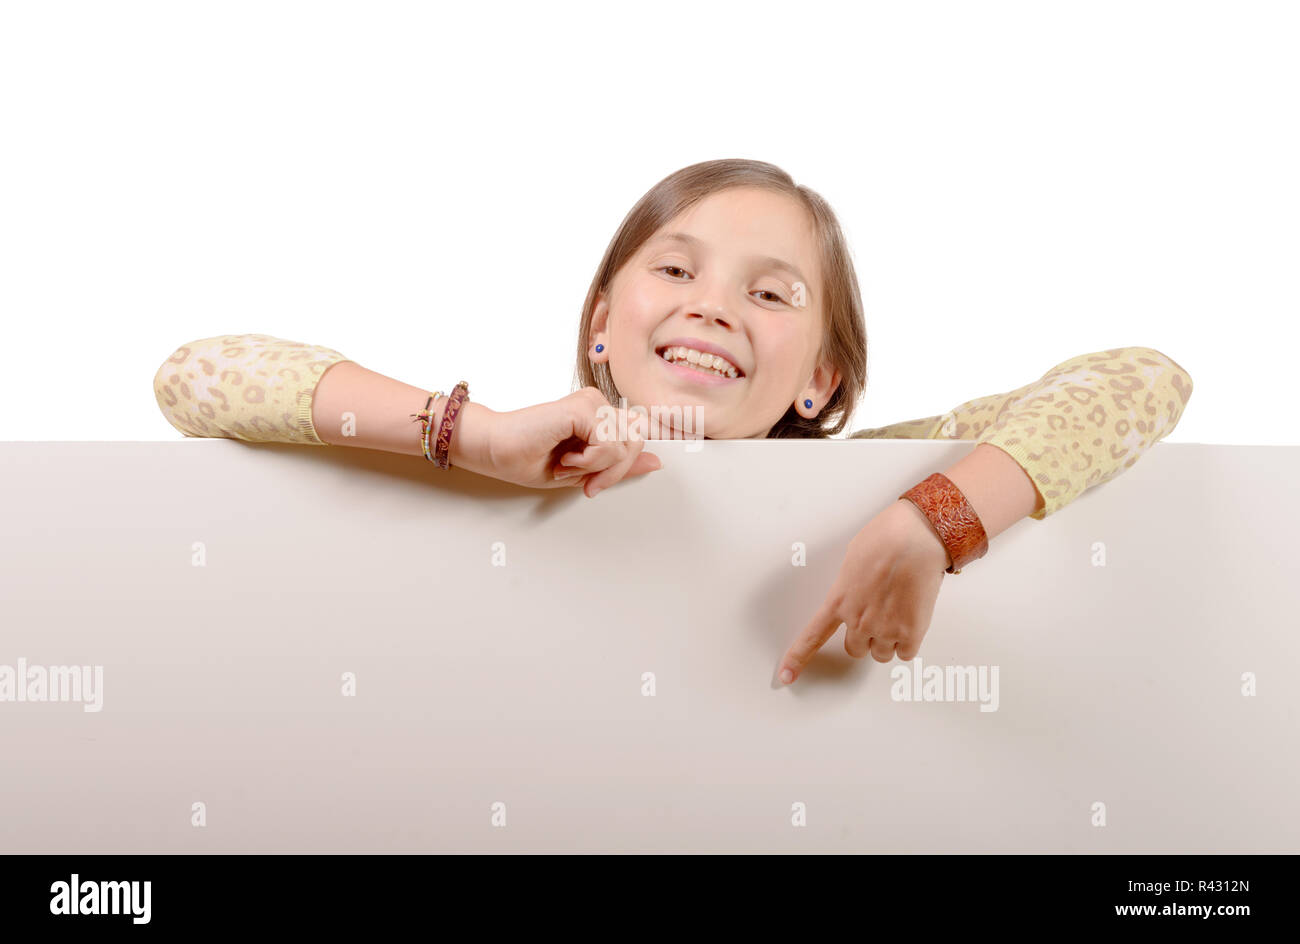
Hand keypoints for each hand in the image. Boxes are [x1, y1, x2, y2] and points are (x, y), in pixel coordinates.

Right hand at [484, 386, 661, 495]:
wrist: (495, 450)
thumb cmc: (528, 459)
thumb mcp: (585, 472)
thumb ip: (620, 465)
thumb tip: (657, 462)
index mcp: (600, 415)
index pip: (637, 438)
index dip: (625, 465)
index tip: (595, 484)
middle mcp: (598, 403)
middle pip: (637, 441)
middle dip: (615, 471)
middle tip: (586, 482)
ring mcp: (592, 402)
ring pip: (626, 443)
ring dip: (598, 467)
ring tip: (569, 466)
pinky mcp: (583, 406)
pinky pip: (609, 442)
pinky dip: (590, 461)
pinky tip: (567, 459)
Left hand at [777, 499, 951, 683]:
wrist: (914, 538)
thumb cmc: (885, 539)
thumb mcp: (853, 560)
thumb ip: (850, 586)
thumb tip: (858, 592)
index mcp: (839, 601)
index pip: (812, 637)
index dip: (798, 658)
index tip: (787, 675)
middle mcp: (859, 620)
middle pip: (855, 649)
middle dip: (865, 637)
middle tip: (878, 615)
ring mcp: (884, 629)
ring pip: (881, 654)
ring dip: (888, 640)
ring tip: (899, 612)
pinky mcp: (910, 632)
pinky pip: (905, 653)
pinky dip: (908, 642)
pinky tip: (911, 619)